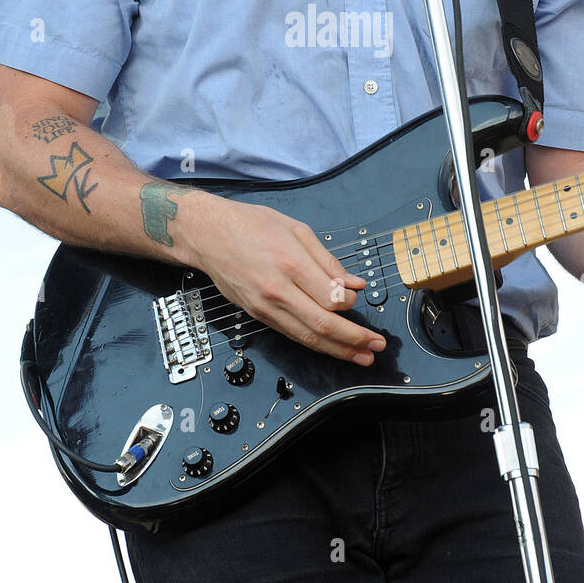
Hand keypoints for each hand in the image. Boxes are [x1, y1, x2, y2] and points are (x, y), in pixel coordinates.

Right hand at [187, 195, 384, 363]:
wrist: (207, 235)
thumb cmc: (250, 225)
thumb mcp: (296, 229)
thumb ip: (327, 260)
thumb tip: (354, 284)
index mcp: (290, 263)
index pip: (331, 297)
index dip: (351, 303)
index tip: (357, 298)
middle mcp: (277, 290)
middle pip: (323, 325)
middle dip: (354, 340)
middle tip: (376, 347)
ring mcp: (265, 306)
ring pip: (306, 337)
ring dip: (337, 351)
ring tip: (361, 357)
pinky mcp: (257, 315)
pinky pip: (290, 334)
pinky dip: (313, 344)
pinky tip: (330, 348)